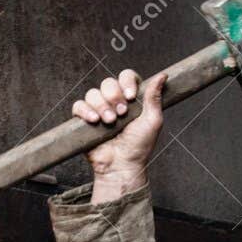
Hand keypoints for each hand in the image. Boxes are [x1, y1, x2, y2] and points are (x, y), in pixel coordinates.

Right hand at [71, 69, 165, 200]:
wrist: (122, 165)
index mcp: (130, 99)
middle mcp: (113, 101)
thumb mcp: (153, 121)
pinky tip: (95, 121)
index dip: (126, 82)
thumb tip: (163, 76)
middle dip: (114, 96)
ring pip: (92, 93)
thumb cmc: (139, 147)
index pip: (126, 76)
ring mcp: (98, 110)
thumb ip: (154, 97)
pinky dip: (85, 111)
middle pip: (107, 82)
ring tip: (110, 122)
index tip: (130, 97)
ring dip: (102, 106)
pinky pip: (78, 105)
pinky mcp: (84, 121)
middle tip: (121, 114)